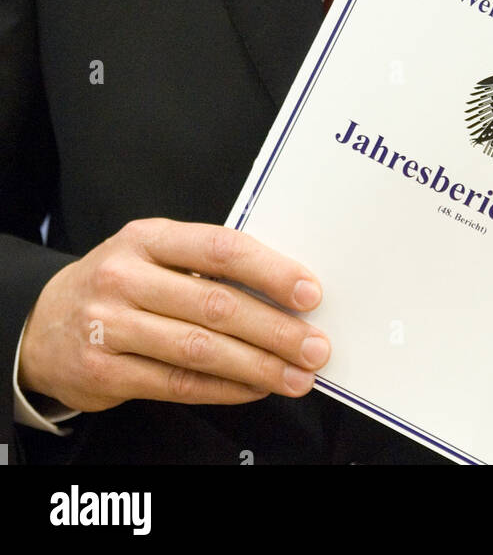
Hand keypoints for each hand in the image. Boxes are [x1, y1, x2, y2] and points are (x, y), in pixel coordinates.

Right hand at [18, 218, 330, 411]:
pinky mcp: (105, 371)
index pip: (220, 248)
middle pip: (216, 305)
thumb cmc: (118, 284)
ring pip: (200, 350)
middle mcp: (127, 277)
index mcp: (148, 238)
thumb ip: (205, 264)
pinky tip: (255, 387)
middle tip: (315, 345)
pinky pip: (178, 383)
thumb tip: (282, 287)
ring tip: (296, 375)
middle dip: (275, 329)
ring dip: (258, 365)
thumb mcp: (151, 253)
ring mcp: (112, 326)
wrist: (44, 321)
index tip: (308, 291)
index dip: (270, 271)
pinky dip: (225, 388)